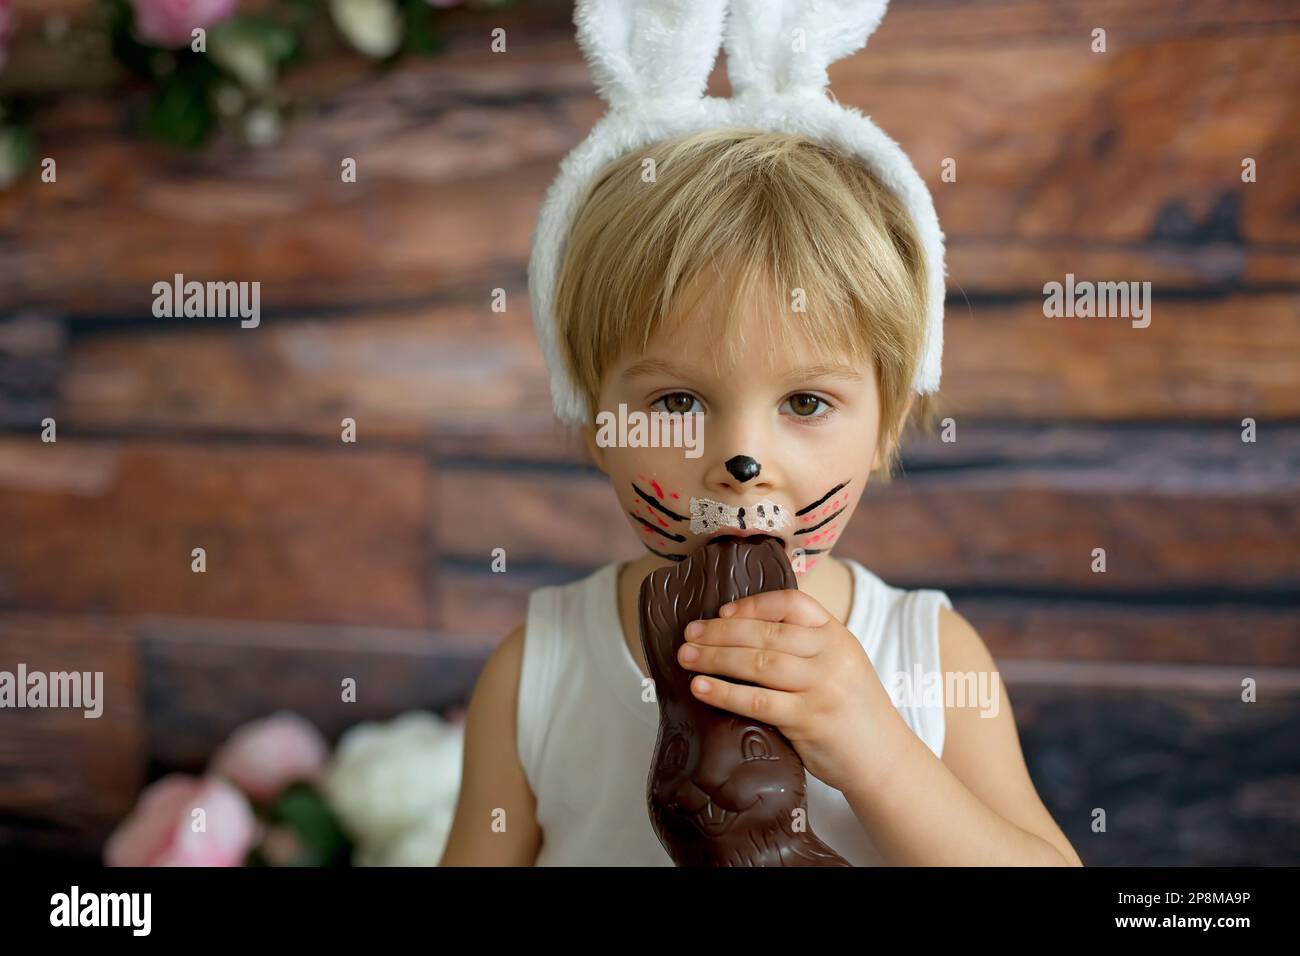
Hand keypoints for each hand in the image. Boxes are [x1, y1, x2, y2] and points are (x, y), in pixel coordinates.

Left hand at [677, 587, 905, 794]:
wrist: (885, 760)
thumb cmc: (854, 712)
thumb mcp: (841, 665)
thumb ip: (806, 648)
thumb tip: (743, 634)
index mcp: (837, 635)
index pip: (792, 603)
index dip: (753, 604)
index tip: (722, 611)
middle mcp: (831, 655)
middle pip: (767, 632)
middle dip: (721, 631)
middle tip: (689, 634)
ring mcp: (821, 686)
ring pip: (758, 662)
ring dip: (715, 658)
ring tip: (686, 657)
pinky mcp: (809, 719)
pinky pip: (758, 701)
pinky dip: (724, 692)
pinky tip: (700, 687)